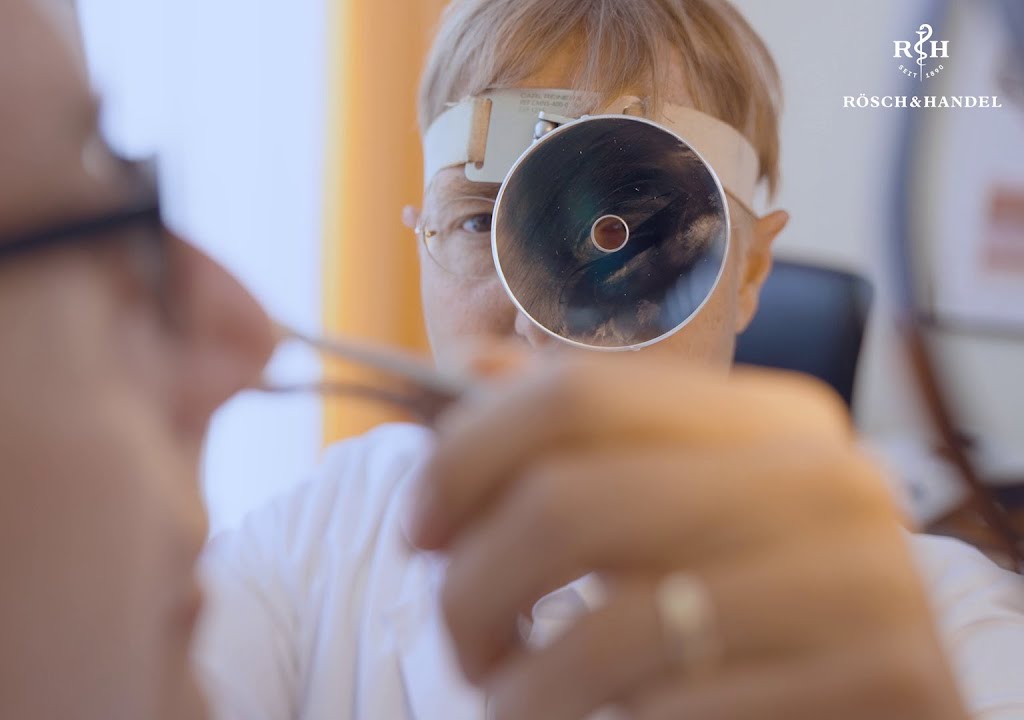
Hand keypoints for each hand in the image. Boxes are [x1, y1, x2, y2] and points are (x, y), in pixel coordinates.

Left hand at [409, 352, 969, 719]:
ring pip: (609, 627)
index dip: (463, 460)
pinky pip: (674, 713)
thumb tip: (474, 375)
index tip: (417, 532)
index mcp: (771, 417)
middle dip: (472, 589)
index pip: (575, 397)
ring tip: (513, 706)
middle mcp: (825, 480)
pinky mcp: (884, 680)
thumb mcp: (674, 516)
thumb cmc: (748, 618)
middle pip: (568, 505)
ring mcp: (865, 582)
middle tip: (463, 646)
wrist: (871, 714)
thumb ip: (588, 448)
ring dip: (522, 689)